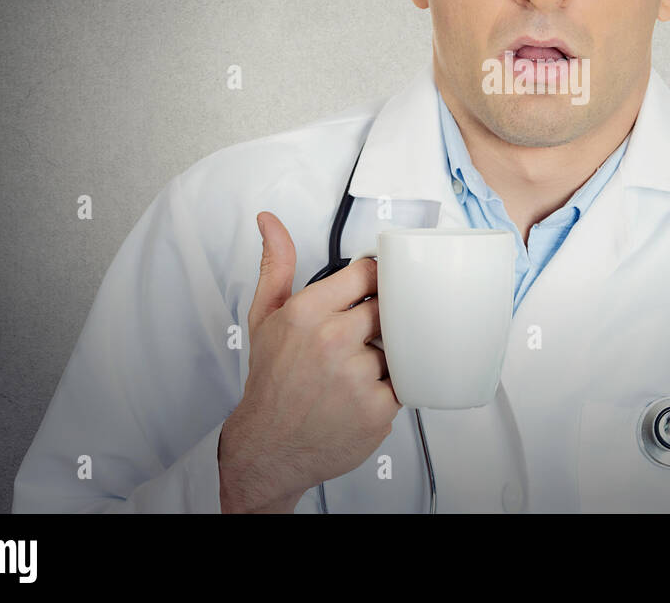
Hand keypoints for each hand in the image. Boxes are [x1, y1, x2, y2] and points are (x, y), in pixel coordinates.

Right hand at [217, 211, 400, 512]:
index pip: (367, 274)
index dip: (375, 282)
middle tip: (360, 338)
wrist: (269, 448)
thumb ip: (276, 265)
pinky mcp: (377, 408)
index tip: (374, 291)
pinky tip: (363, 395)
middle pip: (388, 308)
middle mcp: (331, 340)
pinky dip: (390, 388)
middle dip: (378, 322)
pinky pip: (404, 382)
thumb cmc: (271, 380)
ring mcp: (357, 375)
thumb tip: (269, 220)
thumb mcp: (265, 318)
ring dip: (385, 357)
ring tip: (356, 372)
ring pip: (397, 346)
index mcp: (306, 312)